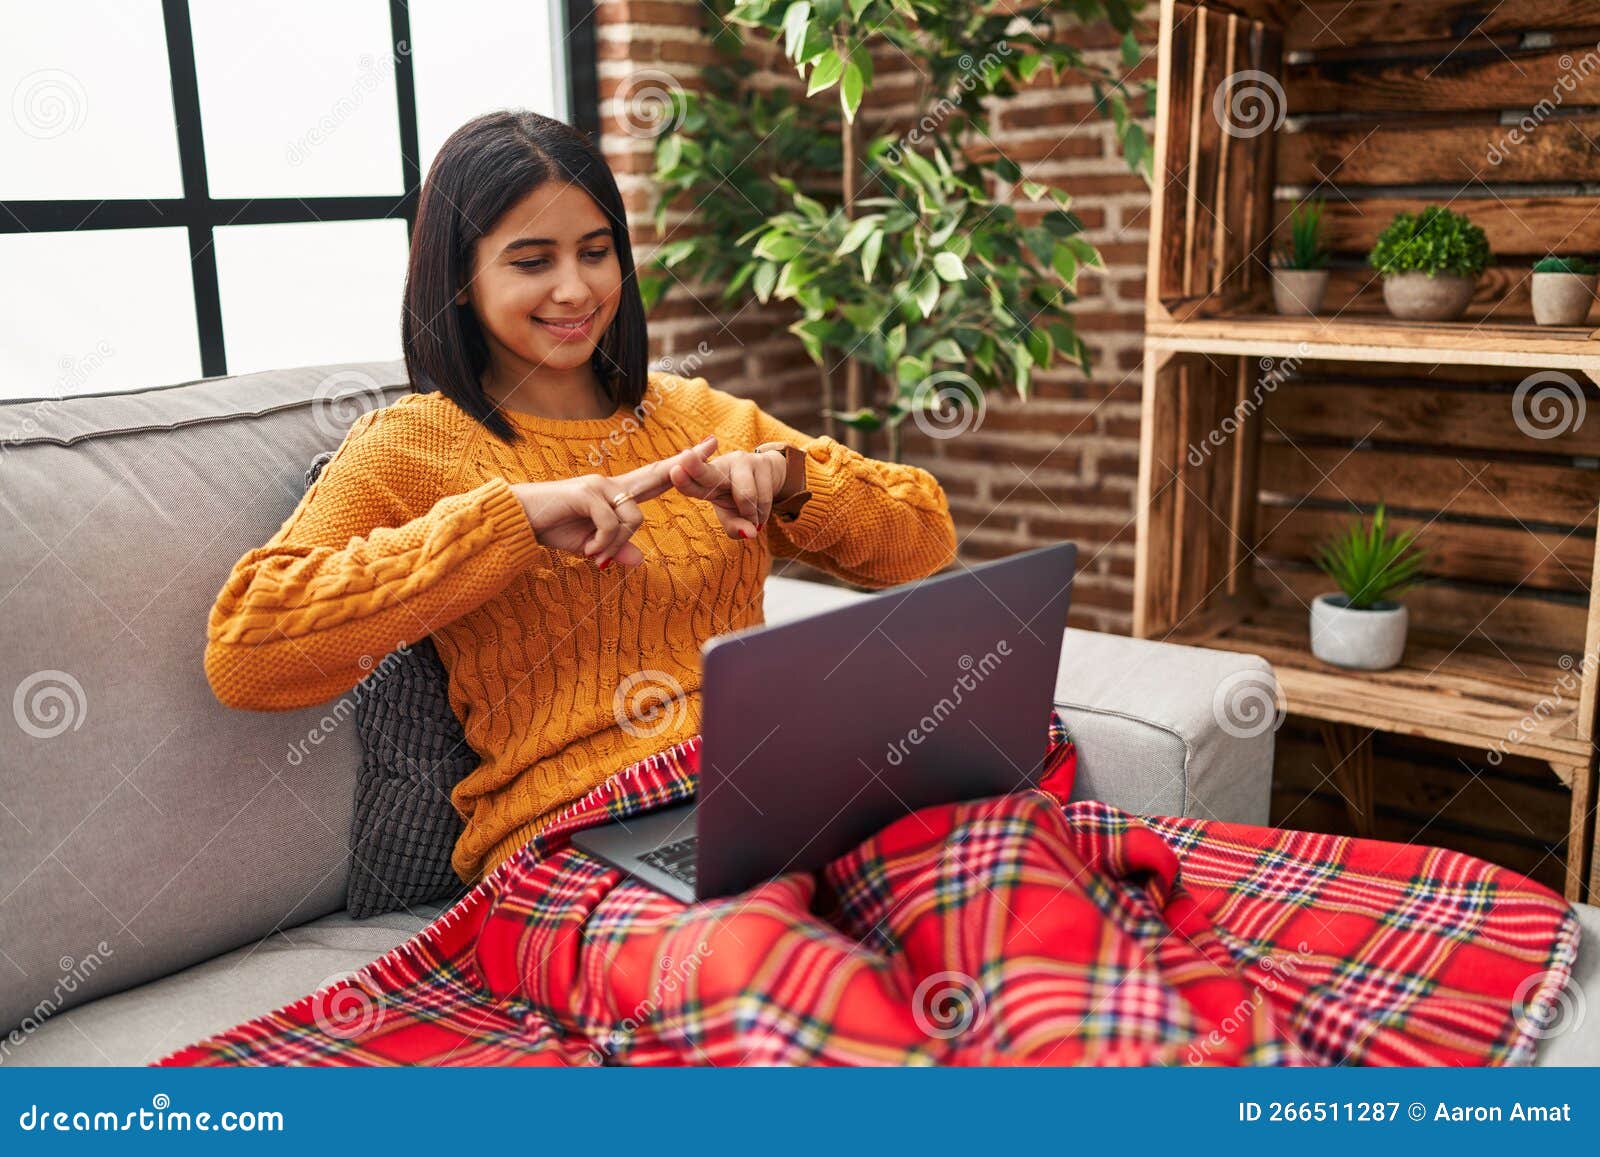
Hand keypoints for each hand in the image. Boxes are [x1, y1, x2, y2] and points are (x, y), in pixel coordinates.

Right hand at [510, 435, 716, 568]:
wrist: (518, 520)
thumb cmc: (551, 529)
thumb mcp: (588, 545)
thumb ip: (613, 549)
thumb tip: (638, 558)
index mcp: (614, 494)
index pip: (655, 478)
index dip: (680, 467)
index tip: (707, 449)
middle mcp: (610, 484)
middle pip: (657, 473)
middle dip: (686, 462)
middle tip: (713, 444)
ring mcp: (599, 486)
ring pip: (634, 519)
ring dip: (616, 544)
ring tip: (594, 555)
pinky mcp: (586, 494)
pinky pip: (612, 525)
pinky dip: (603, 545)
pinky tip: (588, 552)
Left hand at [669, 445, 788, 538]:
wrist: (769, 475)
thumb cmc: (741, 498)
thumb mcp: (734, 516)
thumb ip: (735, 526)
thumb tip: (750, 533)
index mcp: (706, 483)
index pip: (692, 485)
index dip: (683, 480)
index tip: (674, 471)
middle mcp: (720, 468)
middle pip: (706, 473)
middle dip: (695, 467)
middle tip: (685, 456)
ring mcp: (740, 461)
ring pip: (745, 496)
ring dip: (751, 515)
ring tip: (751, 519)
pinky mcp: (761, 462)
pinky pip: (763, 497)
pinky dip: (763, 513)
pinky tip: (760, 512)